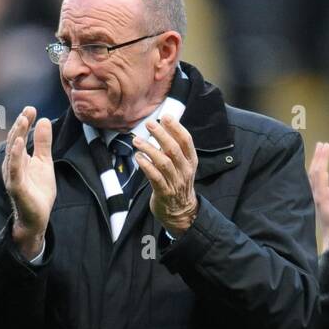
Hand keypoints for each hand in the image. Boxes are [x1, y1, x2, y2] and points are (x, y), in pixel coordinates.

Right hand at [4, 106, 55, 259]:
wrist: (37, 218)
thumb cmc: (38, 191)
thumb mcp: (44, 163)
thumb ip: (43, 143)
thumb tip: (44, 119)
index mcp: (18, 158)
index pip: (20, 135)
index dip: (25, 122)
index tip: (32, 108)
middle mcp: (12, 165)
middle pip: (14, 140)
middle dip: (20, 125)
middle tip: (28, 110)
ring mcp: (13, 176)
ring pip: (13, 153)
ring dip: (17, 136)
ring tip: (23, 121)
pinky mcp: (16, 187)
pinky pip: (14, 170)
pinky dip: (16, 156)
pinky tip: (20, 144)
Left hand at [132, 115, 197, 234]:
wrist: (180, 212)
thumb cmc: (177, 183)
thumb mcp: (181, 165)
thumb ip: (173, 147)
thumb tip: (162, 123)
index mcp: (191, 161)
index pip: (186, 141)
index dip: (176, 128)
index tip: (165, 117)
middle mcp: (185, 170)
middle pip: (174, 149)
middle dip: (161, 135)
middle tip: (149, 124)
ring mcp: (175, 182)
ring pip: (163, 162)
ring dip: (149, 149)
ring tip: (137, 141)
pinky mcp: (164, 192)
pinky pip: (155, 177)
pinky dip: (146, 166)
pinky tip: (138, 157)